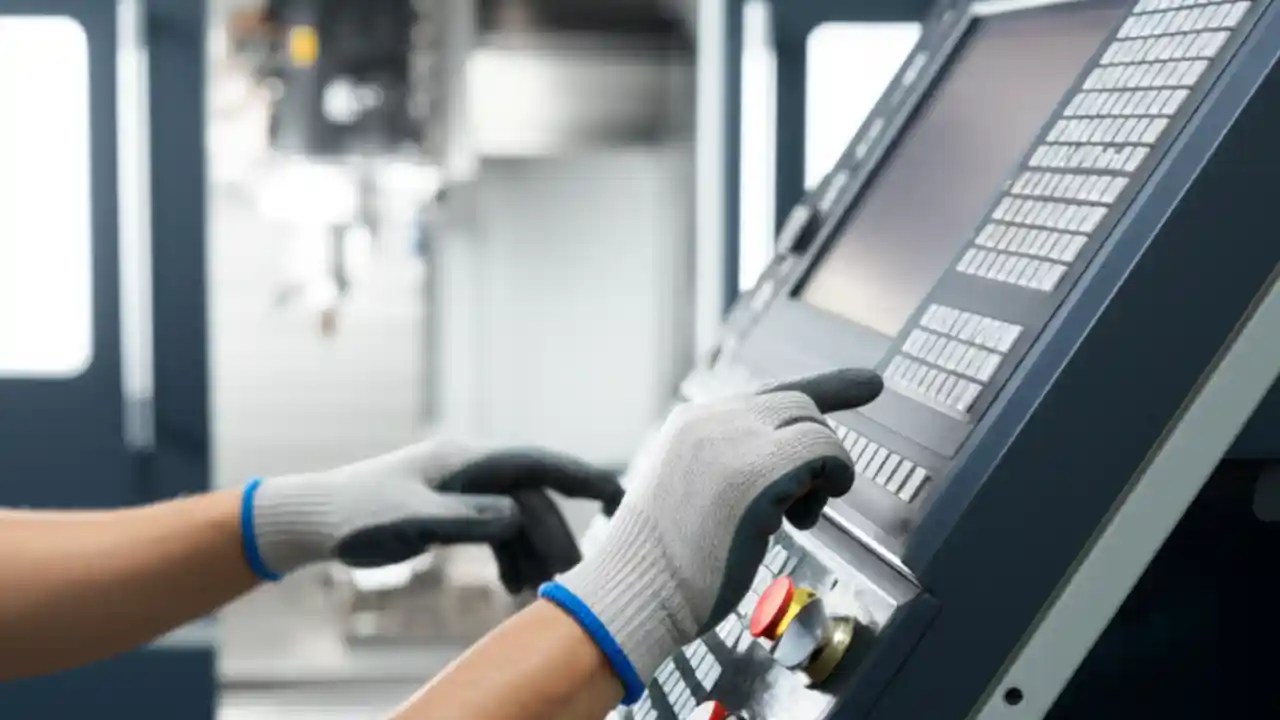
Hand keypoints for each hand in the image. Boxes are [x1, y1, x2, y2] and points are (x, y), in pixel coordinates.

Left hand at [247, 438, 621, 586]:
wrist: (315, 518)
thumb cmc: (357, 515)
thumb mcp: (410, 520)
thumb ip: (466, 518)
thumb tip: (518, 515)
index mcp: (464, 460)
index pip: (534, 464)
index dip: (578, 476)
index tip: (617, 493)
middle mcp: (470, 468)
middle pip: (529, 499)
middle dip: (553, 537)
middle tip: (573, 578)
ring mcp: (462, 488)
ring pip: (516, 517)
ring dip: (531, 551)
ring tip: (541, 591)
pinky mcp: (452, 508)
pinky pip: (496, 529)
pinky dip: (509, 555)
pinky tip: (515, 584)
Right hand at [540, 368, 882, 701]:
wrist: (632, 593)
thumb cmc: (662, 567)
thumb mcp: (691, 496)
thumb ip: (729, 470)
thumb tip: (789, 484)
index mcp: (691, 424)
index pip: (770, 394)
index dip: (827, 388)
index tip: (871, 383)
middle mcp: (711, 420)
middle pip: (798, 405)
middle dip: (818, 451)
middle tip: (804, 509)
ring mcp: (731, 441)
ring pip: (814, 425)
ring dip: (822, 475)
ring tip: (795, 520)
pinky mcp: (756, 472)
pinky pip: (824, 453)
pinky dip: (832, 480)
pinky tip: (802, 520)